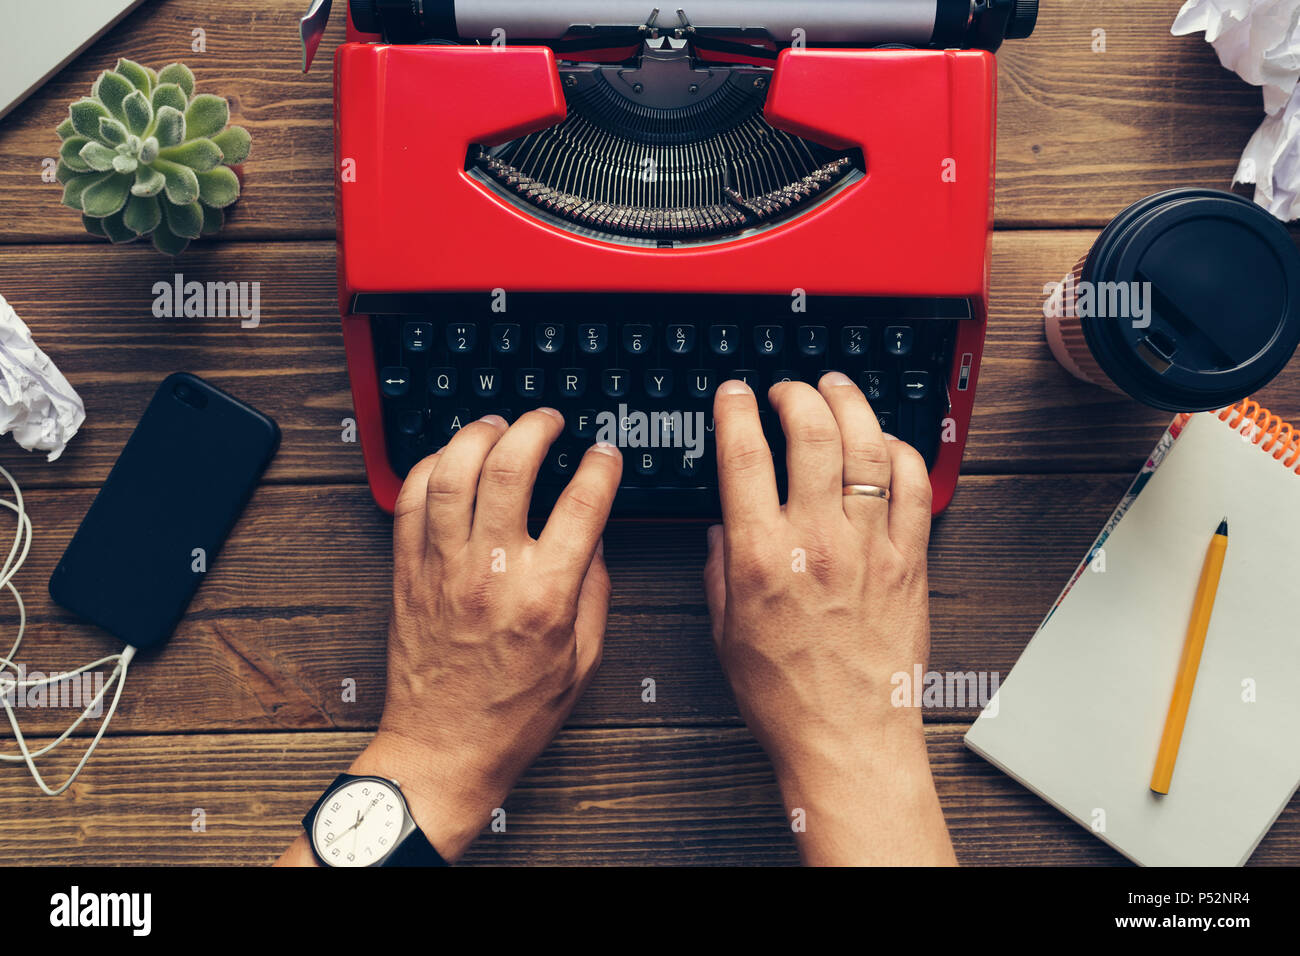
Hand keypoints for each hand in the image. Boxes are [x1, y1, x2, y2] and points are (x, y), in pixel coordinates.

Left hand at [353, 410, 621, 861]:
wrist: (443, 750)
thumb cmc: (512, 715)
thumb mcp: (583, 661)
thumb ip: (593, 592)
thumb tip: (593, 537)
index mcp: (544, 596)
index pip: (582, 504)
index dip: (601, 467)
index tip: (605, 455)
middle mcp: (491, 573)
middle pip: (510, 468)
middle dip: (536, 428)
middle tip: (549, 422)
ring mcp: (443, 568)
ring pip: (453, 472)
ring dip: (479, 434)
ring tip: (498, 426)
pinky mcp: (408, 573)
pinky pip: (410, 501)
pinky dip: (431, 467)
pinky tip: (451, 460)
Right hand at [703, 374, 954, 865]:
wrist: (848, 739)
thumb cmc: (786, 697)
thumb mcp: (725, 631)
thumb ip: (719, 568)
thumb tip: (723, 525)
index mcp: (762, 555)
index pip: (744, 455)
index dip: (736, 410)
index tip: (734, 394)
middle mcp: (818, 540)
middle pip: (812, 433)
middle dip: (795, 394)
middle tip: (785, 389)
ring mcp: (871, 547)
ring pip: (868, 446)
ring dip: (849, 404)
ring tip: (835, 388)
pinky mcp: (910, 561)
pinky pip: (914, 486)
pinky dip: (900, 452)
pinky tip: (884, 444)